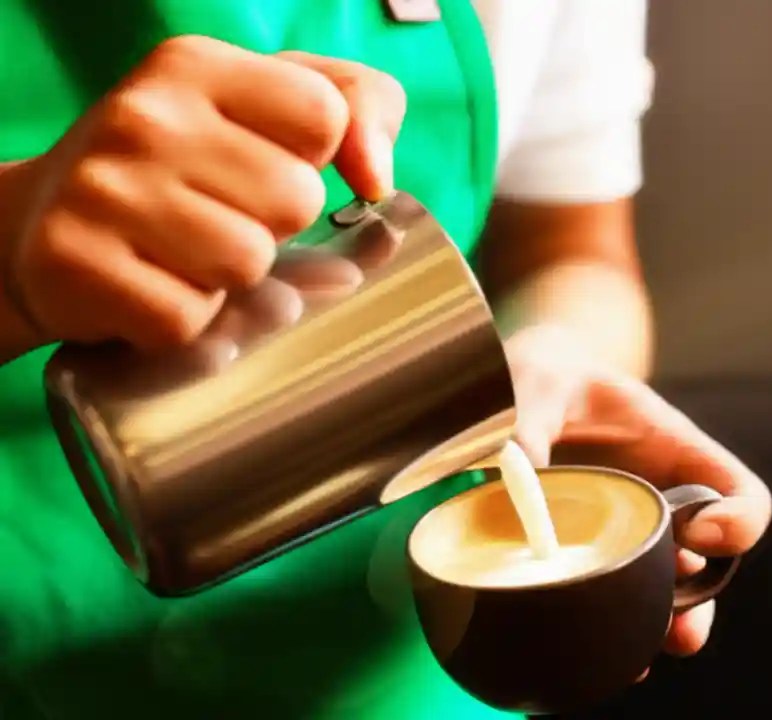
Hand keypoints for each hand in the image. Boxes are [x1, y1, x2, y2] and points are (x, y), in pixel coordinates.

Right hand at [0, 36, 405, 349]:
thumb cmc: (183, 166)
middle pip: (295, 198)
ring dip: (231, 278)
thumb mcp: (265, 107)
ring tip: (187, 254)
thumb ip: (357, 105)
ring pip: (248, 263)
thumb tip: (376, 176)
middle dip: (275, 226)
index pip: (324, 115)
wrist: (40, 223)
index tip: (268, 164)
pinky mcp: (75, 264)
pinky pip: (189, 319)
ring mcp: (102, 190)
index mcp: (195, 65)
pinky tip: (152, 287)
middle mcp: (143, 117)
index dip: (313, 158)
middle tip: (221, 218)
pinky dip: (185, 321)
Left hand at [503, 324, 771, 661]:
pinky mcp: (584, 553)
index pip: (740, 493)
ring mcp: (627, 531)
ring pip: (663, 593)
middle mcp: (661, 500)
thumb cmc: (541, 374)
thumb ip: (525, 421)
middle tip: (679, 632)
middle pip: (710, 565)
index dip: (740, 522)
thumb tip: (509, 469)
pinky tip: (585, 642)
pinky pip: (608, 596)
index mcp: (675, 451)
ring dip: (655, 625)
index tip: (702, 535)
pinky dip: (605, 623)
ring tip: (632, 655)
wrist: (513, 390)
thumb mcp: (536, 383)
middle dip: (699, 604)